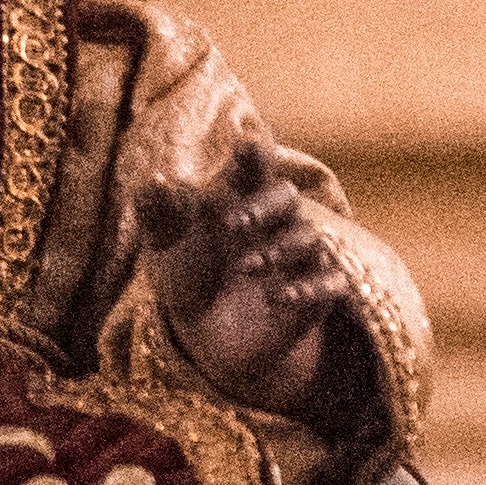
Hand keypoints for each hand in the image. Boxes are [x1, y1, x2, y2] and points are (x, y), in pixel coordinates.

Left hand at [133, 132, 366, 441]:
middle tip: (232, 224)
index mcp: (240, 202)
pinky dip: (309, 288)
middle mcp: (275, 225)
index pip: (252, 171)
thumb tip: (155, 180)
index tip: (244, 145)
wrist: (211, 340)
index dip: (252, 157)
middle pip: (287, 197)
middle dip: (264, 205)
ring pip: (309, 237)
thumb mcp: (166, 250)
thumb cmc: (190, 278)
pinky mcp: (315, 297)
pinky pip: (330, 283)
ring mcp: (298, 260)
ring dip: (278, 250)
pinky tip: (278, 297)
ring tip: (246, 268)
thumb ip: (159, 215)